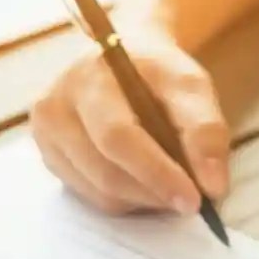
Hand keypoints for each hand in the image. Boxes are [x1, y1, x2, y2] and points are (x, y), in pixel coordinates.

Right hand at [30, 30, 230, 214]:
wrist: (121, 57)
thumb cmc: (157, 73)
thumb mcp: (191, 87)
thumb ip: (206, 132)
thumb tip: (212, 188)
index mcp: (90, 80)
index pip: (118, 138)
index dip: (157, 174)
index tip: (194, 200)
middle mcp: (55, 107)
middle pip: (106, 173)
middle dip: (154, 193)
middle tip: (190, 199)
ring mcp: (45, 136)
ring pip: (100, 193)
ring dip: (143, 199)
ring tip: (168, 183)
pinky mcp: (49, 157)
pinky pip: (90, 197)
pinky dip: (125, 198)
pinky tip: (142, 179)